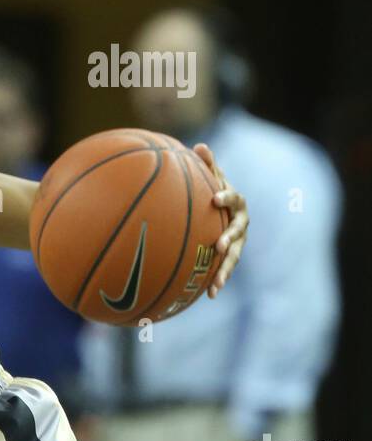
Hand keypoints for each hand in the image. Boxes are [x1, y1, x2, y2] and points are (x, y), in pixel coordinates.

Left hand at [193, 143, 247, 296]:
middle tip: (219, 246)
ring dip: (226, 270)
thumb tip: (200, 146)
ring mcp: (238, 242)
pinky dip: (218, 280)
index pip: (234, 199)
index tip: (214, 199)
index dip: (226, 197)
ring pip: (234, 256)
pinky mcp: (231, 256)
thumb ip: (208, 166)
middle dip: (230, 239)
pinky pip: (225, 269)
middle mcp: (241, 224)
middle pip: (238, 232)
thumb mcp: (212, 180)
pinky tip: (209, 294)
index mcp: (237, 203)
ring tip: (217, 285)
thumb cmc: (214, 193)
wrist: (225, 211)